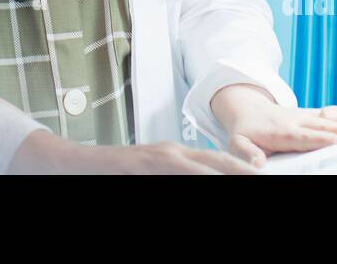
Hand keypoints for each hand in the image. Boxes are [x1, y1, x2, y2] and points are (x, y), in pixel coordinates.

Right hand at [8, 130, 258, 174]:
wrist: (74, 163)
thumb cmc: (116, 171)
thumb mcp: (153, 166)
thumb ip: (180, 169)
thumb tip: (209, 173)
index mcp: (176, 154)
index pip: (218, 161)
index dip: (242, 168)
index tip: (263, 173)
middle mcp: (170, 154)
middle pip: (216, 164)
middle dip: (241, 172)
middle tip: (263, 177)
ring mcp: (156, 161)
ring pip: (200, 170)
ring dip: (223, 174)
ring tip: (247, 179)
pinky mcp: (142, 167)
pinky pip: (175, 175)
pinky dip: (194, 179)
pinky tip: (206, 183)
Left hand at [210, 83, 336, 166]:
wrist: (246, 108)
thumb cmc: (244, 132)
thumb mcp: (237, 143)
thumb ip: (246, 153)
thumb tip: (257, 164)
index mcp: (282, 132)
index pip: (306, 136)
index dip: (324, 138)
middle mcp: (297, 121)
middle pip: (326, 125)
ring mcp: (306, 115)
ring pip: (334, 116)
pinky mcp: (312, 113)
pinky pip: (335, 112)